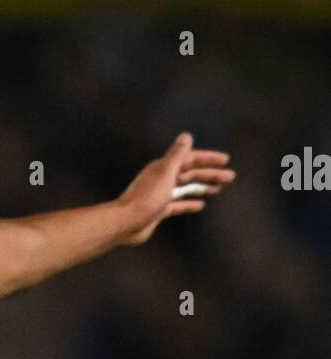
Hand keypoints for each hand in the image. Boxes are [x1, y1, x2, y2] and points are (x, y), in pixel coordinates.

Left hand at [116, 133, 234, 245]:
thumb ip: (177, 155)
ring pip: (186, 188)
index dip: (208, 159)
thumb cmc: (146, 197)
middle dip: (210, 174)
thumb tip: (187, 136)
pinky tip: (201, 205)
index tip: (225, 160)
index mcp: (164, 168)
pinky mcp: (159, 210)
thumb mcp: (165, 173)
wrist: (126, 222)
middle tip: (230, 177)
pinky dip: (189, 203)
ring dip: (202, 187)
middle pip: (191, 174)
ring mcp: (161, 195)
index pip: (190, 159)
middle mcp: (162, 179)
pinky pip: (178, 204)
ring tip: (219, 188)